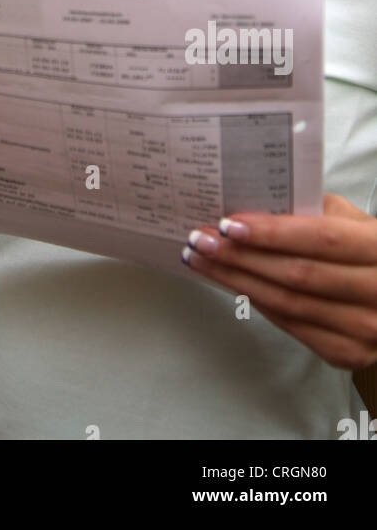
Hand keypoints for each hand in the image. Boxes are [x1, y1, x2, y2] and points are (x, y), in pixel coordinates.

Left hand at [182, 194, 376, 369]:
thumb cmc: (366, 247)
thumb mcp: (350, 219)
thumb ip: (310, 211)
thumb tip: (251, 208)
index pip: (320, 239)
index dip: (272, 233)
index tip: (227, 225)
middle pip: (297, 276)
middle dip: (241, 257)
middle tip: (200, 240)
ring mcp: (365, 329)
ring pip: (288, 304)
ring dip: (237, 281)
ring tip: (202, 260)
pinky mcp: (348, 353)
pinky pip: (291, 326)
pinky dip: (256, 302)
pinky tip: (231, 284)